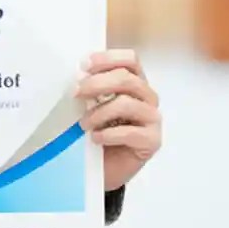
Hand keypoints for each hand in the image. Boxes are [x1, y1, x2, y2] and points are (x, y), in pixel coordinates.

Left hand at [76, 50, 161, 191]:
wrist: (104, 169)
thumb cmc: (98, 132)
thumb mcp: (91, 106)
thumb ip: (90, 91)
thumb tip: (75, 78)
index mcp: (134, 82)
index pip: (130, 60)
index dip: (108, 58)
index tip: (84, 65)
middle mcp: (147, 97)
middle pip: (127, 79)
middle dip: (97, 83)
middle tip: (75, 93)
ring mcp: (152, 119)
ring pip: (127, 103)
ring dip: (100, 112)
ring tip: (84, 124)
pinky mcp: (152, 141)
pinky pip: (131, 132)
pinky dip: (108, 134)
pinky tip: (95, 138)